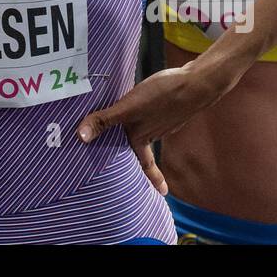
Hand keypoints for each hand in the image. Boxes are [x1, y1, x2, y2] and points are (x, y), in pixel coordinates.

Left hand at [75, 63, 230, 194]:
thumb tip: (81, 137)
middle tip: (139, 168)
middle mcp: (154, 131)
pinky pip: (154, 116)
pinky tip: (145, 107)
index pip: (144, 164)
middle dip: (140, 157)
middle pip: (143, 148)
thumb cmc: (162, 96)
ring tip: (132, 132)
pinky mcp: (169, 106)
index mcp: (142, 136)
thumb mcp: (128, 108)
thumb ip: (104, 120)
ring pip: (149, 131)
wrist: (196, 84)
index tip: (161, 192)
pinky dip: (148, 116)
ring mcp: (164, 120)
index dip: (151, 178)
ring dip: (142, 133)